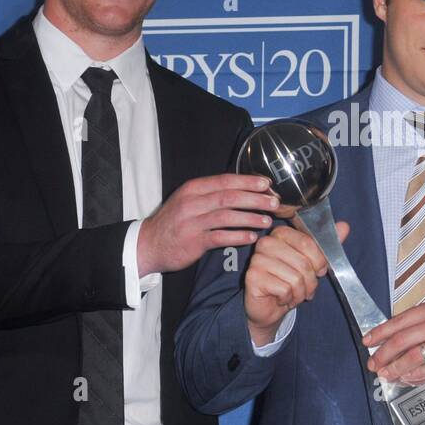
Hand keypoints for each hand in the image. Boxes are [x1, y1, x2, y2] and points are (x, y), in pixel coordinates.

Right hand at [137, 174, 280, 274]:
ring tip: (267, 221)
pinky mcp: (194, 242)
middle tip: (274, 202)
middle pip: (230, 196)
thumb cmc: (175, 221)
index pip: (225, 180)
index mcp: (193, 188)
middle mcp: (192, 202)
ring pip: (227, 216)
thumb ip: (212, 194)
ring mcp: (192, 222)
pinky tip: (252, 237)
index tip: (267, 183)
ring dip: (251, 218)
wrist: (149, 244)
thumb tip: (245, 190)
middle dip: (255, 198)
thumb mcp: (189, 200)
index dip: (248, 181)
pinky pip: (221, 237)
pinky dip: (238, 236)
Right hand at [245, 221, 349, 345]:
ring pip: (295, 278)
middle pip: (303, 263)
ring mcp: (257, 259)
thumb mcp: (313, 264)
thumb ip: (326, 245)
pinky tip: (281, 299)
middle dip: (310, 282)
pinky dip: (289, 299)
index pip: (308, 243)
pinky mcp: (253, 277)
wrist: (271, 308)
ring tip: (292, 294)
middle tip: (304, 288)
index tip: (318, 270)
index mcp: (281, 234)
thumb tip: (344, 226)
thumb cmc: (290, 283)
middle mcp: (266, 243)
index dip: (319, 261)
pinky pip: (285, 289)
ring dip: (300, 293)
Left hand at [363, 293, 424, 383]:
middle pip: (402, 341)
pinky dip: (417, 376)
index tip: (367, 341)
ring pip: (414, 358)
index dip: (380, 332)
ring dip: (397, 368)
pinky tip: (408, 380)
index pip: (399, 321)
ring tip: (386, 375)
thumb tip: (403, 331)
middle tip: (373, 364)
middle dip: (384, 354)